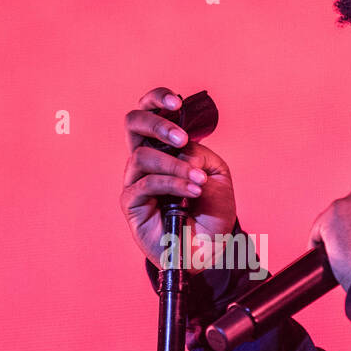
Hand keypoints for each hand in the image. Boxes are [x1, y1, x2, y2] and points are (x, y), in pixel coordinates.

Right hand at [121, 86, 236, 268]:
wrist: (208, 250)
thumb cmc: (211, 212)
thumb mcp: (218, 175)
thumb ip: (201, 155)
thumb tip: (182, 151)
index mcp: (164, 146)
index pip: (150, 111)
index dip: (157, 99)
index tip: (176, 103)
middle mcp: (146, 159)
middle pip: (133, 123)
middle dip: (157, 124)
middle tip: (181, 139)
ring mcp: (136, 180)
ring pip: (142, 156)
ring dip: (175, 166)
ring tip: (198, 182)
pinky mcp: (131, 203)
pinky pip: (146, 183)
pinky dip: (172, 184)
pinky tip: (192, 192)